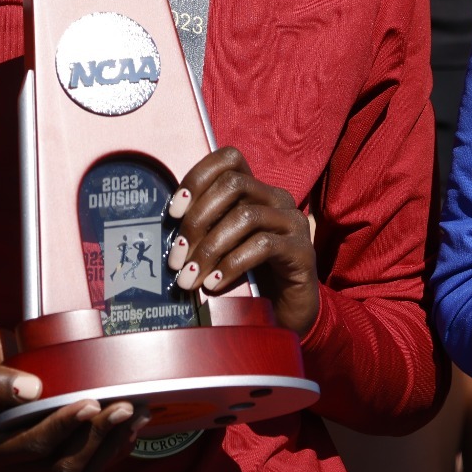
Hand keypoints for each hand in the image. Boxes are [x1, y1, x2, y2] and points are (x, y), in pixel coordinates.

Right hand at [0, 319, 144, 471]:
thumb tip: (30, 391)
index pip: (35, 446)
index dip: (65, 427)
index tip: (90, 403)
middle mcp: (15, 461)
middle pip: (65, 463)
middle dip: (98, 437)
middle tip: (125, 406)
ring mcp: (36, 456)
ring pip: (81, 464)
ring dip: (111, 443)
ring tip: (137, 413)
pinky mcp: (53, 444)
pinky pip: (86, 454)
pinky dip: (111, 443)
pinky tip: (133, 425)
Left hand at [165, 148, 317, 335]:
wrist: (287, 312)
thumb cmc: (250, 276)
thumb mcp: (223, 246)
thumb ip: (206, 229)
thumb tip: (169, 233)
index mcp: (256, 190)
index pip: (229, 159)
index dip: (197, 178)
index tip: (174, 212)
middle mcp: (277, 198)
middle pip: (233, 185)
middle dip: (198, 219)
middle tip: (176, 257)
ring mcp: (293, 222)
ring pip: (245, 216)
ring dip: (210, 248)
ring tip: (189, 276)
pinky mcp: (303, 250)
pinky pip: (262, 246)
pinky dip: (232, 264)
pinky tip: (214, 284)